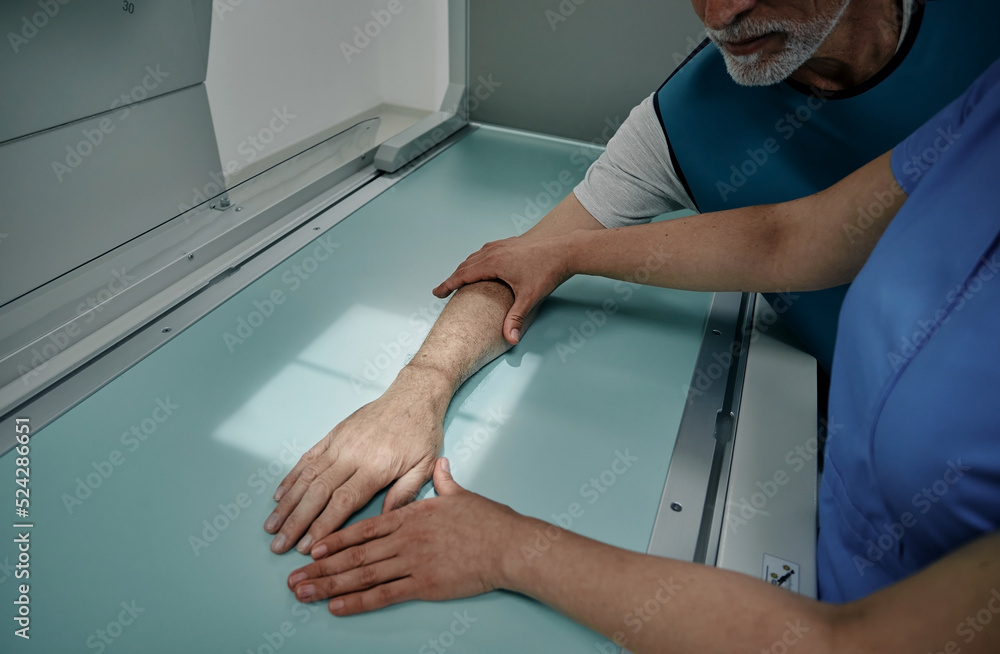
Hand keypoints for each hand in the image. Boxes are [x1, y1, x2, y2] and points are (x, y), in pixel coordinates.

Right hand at [264, 367, 451, 553]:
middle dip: (296, 522)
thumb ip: (405, 494)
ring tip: (271, 526)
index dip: (322, 525)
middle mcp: (352, 454)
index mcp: (376, 467)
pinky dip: (291, 477)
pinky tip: (279, 496)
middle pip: (317, 492)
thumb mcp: (425, 465)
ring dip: (287, 503)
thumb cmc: (422, 432)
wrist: (413, 395)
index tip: (306, 546)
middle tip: (279, 545)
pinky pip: (308, 458)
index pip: (343, 502)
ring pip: (307, 476)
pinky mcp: (333, 434)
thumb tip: (384, 522)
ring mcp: (339, 443)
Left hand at [286, 458, 522, 614]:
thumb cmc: (488, 521)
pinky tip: (336, 606)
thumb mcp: (460, 495)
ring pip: (361, 574)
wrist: (508, 545)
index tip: (312, 547)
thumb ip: (443, 481)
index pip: (362, 527)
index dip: (334, 538)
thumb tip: (440, 465)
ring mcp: (412, 562)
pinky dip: (357, 601)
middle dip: (319, 567)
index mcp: (410, 516)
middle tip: (292, 578)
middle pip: (353, 553)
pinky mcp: (423, 584)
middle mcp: (404, 538)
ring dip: (328, 585)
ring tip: (303, 593)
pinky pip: (383, 594)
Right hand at [432, 235, 572, 343]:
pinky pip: (486, 251)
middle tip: (442, 290)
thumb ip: (516, 319)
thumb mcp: (529, 298)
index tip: (437, 293)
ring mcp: (501, 245)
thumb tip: (510, 340)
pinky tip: (481, 265)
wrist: (565, 250)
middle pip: (466, 265)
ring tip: (459, 279)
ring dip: (464, 267)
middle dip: (453, 278)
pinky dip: (477, 260)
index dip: (448, 285)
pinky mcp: (510, 243)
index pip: (463, 275)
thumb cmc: (547, 272)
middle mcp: (494, 251)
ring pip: (475, 256)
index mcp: (493, 263)